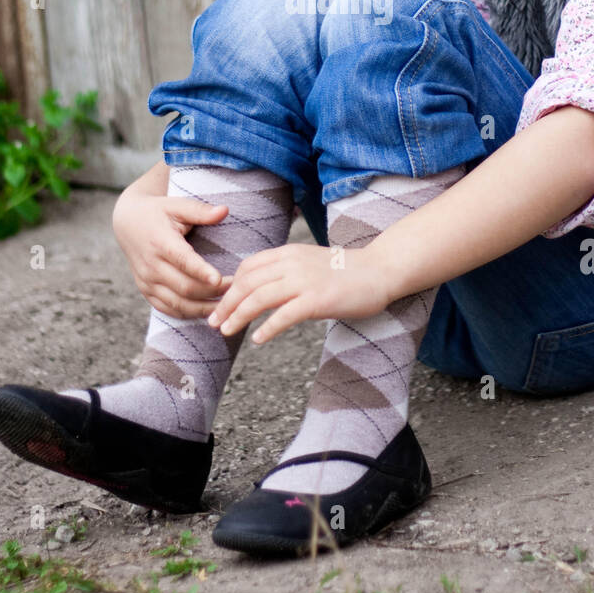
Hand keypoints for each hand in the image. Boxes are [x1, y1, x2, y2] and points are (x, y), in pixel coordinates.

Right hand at [112, 187, 232, 318]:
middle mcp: (151, 266)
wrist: (128, 223)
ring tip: (227, 304)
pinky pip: (168, 310)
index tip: (219, 279)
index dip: (201, 271)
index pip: (182, 260)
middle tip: (236, 288)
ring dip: (204, 308)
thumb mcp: (176, 205)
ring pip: (178, 304)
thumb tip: (224, 210)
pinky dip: (189, 314)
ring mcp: (147, 282)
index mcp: (160, 242)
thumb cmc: (158, 212)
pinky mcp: (146, 291)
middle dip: (212, 291)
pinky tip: (208, 311)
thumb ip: (200, 210)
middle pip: (185, 287)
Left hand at [205, 243, 390, 344]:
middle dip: (226, 303)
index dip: (230, 286)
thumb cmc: (345, 271)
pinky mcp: (317, 300)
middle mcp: (292, 263)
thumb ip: (286, 270)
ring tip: (226, 331)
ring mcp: (304, 281)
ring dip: (238, 316)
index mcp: (288, 252)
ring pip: (259, 298)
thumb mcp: (309, 262)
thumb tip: (261, 288)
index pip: (248, 266)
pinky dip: (267, 328)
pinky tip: (257, 339)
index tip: (221, 303)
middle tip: (214, 322)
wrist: (379, 271)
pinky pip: (284, 315)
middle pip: (247, 282)